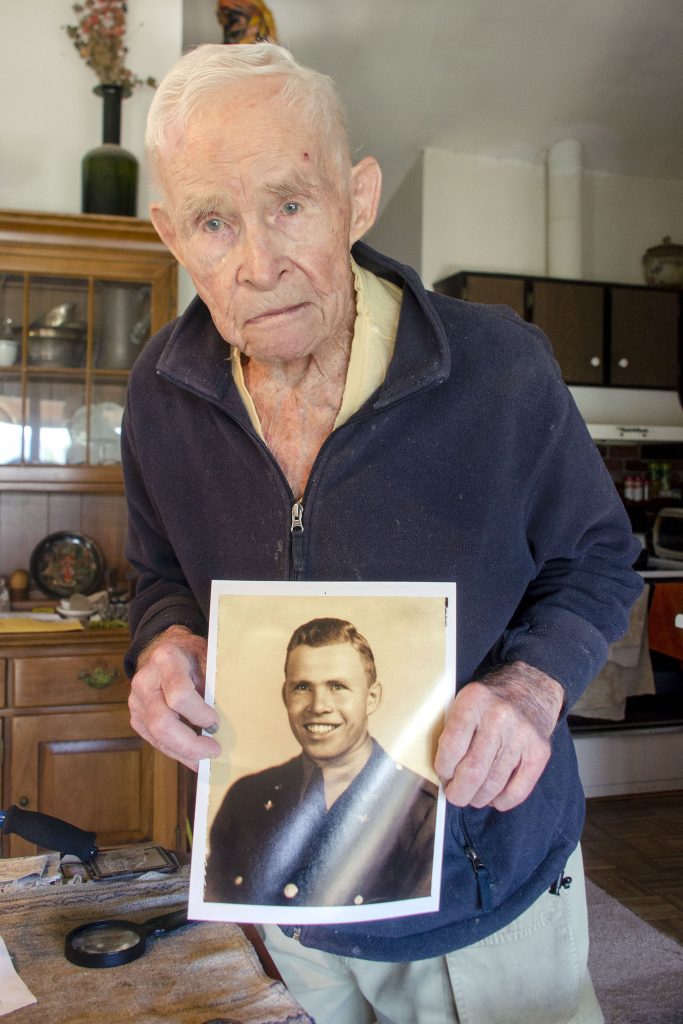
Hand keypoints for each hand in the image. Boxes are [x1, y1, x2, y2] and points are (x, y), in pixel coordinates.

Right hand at [128, 625, 219, 771]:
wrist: (162, 649)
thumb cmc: (191, 654)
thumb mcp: (207, 657)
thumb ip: (213, 683)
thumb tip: (228, 717)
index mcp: (165, 660)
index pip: (179, 695)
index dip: (199, 714)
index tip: (215, 723)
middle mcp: (145, 681)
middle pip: (162, 723)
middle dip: (190, 744)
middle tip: (213, 751)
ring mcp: (136, 701)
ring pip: (156, 736)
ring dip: (183, 752)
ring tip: (205, 759)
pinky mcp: (136, 717)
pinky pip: (154, 741)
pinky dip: (175, 751)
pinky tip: (193, 757)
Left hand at [434, 661, 564, 810]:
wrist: (531, 687)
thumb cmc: (490, 701)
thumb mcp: (465, 700)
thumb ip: (453, 730)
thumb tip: (444, 774)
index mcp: (474, 701)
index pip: (452, 746)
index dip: (443, 768)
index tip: (443, 774)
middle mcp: (499, 717)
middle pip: (473, 771)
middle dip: (458, 792)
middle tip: (455, 796)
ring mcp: (522, 735)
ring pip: (494, 784)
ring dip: (478, 798)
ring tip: (472, 797)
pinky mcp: (540, 751)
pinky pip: (519, 790)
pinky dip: (502, 801)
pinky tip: (494, 797)